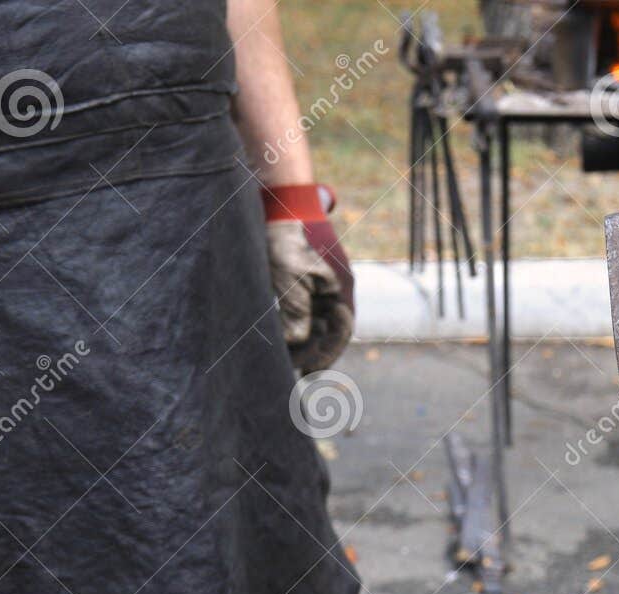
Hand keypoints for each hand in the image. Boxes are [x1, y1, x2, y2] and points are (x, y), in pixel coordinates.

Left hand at [262, 184, 354, 372]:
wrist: (277, 197)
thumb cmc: (284, 237)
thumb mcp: (289, 281)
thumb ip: (296, 315)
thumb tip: (297, 343)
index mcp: (341, 289)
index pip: (341, 332)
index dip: (326, 354)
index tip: (306, 370)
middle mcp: (336, 286)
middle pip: (330, 327)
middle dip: (314, 349)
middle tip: (292, 370)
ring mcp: (322, 279)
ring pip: (317, 317)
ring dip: (303, 337)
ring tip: (283, 355)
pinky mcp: (306, 272)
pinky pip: (306, 304)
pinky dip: (295, 320)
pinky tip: (279, 328)